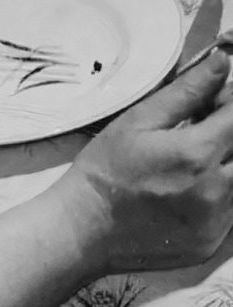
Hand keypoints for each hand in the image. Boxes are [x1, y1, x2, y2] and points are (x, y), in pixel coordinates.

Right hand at [56, 51, 232, 273]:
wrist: (87, 228)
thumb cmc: (105, 167)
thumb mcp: (138, 121)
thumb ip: (186, 92)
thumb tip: (222, 62)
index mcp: (197, 153)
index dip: (230, 103)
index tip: (217, 99)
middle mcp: (217, 190)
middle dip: (229, 132)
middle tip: (202, 130)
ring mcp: (219, 222)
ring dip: (227, 163)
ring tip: (193, 160)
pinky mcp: (214, 244)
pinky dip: (222, 193)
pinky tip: (190, 189)